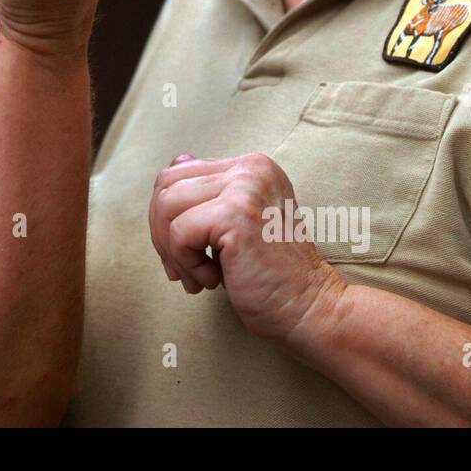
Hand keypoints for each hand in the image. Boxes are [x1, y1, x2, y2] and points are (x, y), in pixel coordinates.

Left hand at [148, 153, 346, 349]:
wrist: (310, 308)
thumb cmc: (269, 274)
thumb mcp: (237, 222)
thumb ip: (209, 193)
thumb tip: (174, 162)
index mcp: (251, 166)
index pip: (178, 172)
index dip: (166, 216)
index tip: (179, 253)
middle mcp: (250, 167)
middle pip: (166, 185)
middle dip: (160, 233)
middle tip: (181, 269)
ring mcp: (244, 187)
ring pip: (166, 206)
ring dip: (171, 251)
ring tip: (197, 277)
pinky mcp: (236, 214)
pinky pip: (178, 232)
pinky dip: (186, 263)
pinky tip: (212, 280)